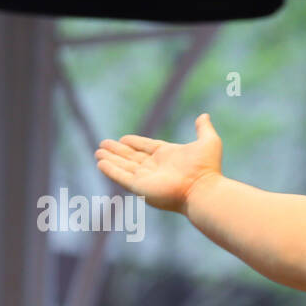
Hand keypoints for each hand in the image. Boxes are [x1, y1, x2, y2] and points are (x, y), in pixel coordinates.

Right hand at [94, 112, 222, 213]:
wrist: (204, 190)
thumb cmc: (207, 169)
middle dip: (118, 152)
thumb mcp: (208, 142)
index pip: (147, 148)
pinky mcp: (140, 188)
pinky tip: (100, 163)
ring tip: (97, 152)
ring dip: (111, 159)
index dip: (135, 143)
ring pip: (124, 166)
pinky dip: (110, 170)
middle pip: (133, 158)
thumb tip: (204, 115)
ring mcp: (147, 179)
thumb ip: (203, 128)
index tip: (123, 139)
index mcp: (169, 157)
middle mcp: (156, 168)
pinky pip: (121, 177)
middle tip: (103, 144)